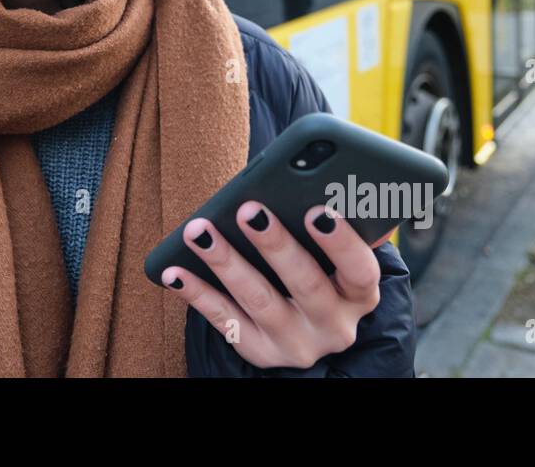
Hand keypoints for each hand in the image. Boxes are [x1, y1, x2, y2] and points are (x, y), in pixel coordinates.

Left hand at [161, 204, 388, 369]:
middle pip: (305, 284)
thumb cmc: (319, 265)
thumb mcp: (335, 253)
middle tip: (247, 209)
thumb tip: (316, 182)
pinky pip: (224, 321)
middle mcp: (334, 326)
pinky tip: (174, 271)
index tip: (317, 209)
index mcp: (360, 295)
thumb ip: (333, 223)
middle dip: (274, 244)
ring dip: (226, 262)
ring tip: (199, 231)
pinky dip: (197, 294)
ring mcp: (297, 344)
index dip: (340, 243)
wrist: (306, 323)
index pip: (360, 271)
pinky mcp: (261, 352)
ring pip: (258, 300)